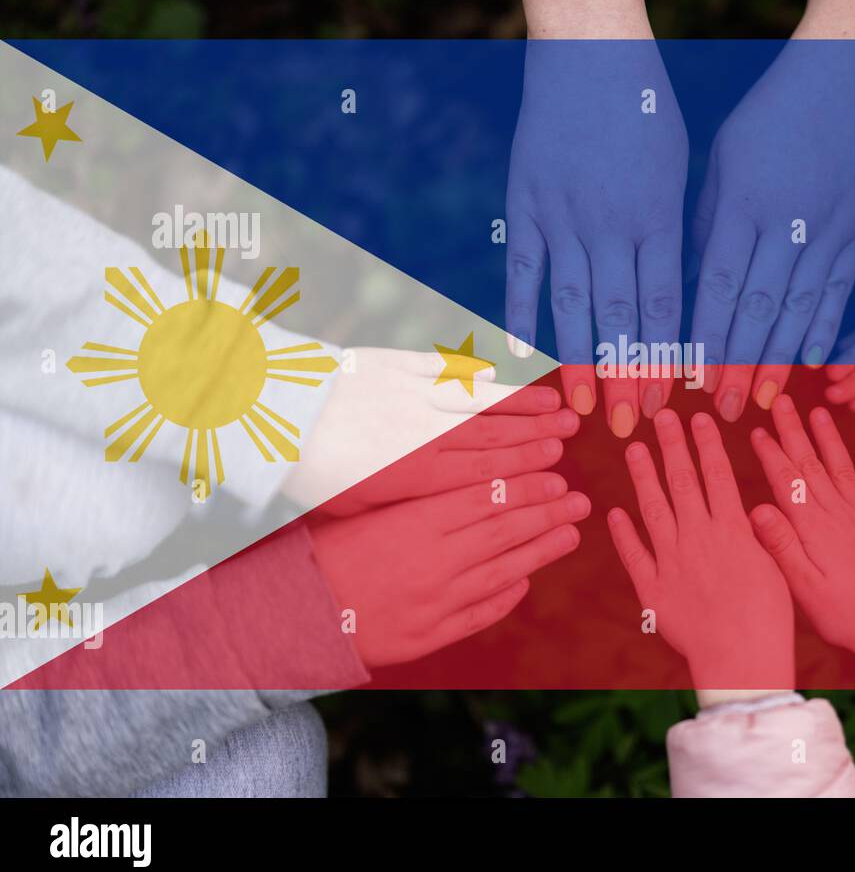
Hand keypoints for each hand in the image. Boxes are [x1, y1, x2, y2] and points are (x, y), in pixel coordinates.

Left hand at [284, 348, 579, 516]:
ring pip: (476, 400)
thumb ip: (403, 504)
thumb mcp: (352, 506)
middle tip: (574, 432)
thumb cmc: (302, 473)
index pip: (483, 470)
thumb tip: (446, 509)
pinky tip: (496, 377)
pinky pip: (440, 369)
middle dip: (537, 434)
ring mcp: (407, 393)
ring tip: (555, 404)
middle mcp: (419, 431)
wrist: (264, 411)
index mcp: (412, 472)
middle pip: (491, 434)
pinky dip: (470, 374)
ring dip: (519, 403)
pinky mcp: (388, 363)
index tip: (557, 466)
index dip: (525, 467)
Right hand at [310, 476, 590, 667]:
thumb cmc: (321, 549)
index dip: (526, 485)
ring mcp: (435, 601)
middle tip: (579, 499)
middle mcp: (433, 560)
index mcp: (416, 520)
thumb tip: (466, 472)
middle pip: (504, 530)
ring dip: (541, 551)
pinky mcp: (430, 635)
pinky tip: (526, 580)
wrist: (289, 614)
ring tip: (571, 533)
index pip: (487, 497)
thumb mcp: (366, 507)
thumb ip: (417, 494)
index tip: (555, 473)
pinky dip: (507, 596)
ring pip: (503, 570)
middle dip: (547, 512)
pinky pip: (481, 613)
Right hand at [505, 14, 686, 434]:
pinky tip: (522, 351)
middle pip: (621, 317)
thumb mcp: (682, 169)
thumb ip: (678, 233)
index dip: (667, 360)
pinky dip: (521, 311)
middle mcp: (612, 225)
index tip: (669, 403)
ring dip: (579, 359)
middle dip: (627, 377)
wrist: (589, 51)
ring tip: (582, 407)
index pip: (665, 306)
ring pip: (572, 303)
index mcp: (659, 217)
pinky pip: (522, 269)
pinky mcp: (525, 205)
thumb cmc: (648, 111)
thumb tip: (684, 298)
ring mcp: (564, 217)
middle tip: (629, 426)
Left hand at [607, 409, 794, 690]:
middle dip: (672, 445)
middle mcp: (699, 537)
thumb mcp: (778, 567)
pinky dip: (623, 533)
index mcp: (733, 529)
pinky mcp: (653, 590)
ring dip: (643, 476)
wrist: (743, 658)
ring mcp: (672, 561)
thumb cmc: (771, 618)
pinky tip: (614, 512)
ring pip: (654, 508)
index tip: (698, 418)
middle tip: (661, 415)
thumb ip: (762, 535)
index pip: (717, 474)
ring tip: (634, 448)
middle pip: (683, 481)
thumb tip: (753, 508)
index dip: (706, 443)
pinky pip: (634, 555)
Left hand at [690, 39, 854, 421]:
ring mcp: (830, 227)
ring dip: (779, 360)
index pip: (718, 285)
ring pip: (799, 308)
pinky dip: (823, 331)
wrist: (847, 74)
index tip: (686, 379)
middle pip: (757, 307)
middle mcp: (788, 220)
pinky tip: (811, 366)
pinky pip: (839, 291)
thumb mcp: (721, 159)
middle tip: (721, 411)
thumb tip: (686, 288)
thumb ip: (705, 223)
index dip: (703, 338)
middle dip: (737, 365)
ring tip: (762, 402)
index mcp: (743, 201)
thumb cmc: (769, 116)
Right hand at [747, 395, 854, 689]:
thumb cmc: (847, 617)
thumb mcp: (805, 589)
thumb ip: (781, 546)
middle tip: (782, 401)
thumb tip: (755, 508)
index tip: (757, 428)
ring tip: (819, 412)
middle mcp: (840, 515)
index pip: (787, 480)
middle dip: (795, 431)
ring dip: (829, 439)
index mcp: (815, 528)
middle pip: (812, 464)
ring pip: (842, 468)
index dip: (771, 453)